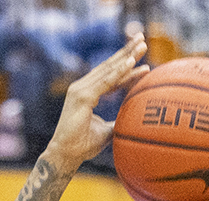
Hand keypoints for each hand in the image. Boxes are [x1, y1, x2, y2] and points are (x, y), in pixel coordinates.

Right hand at [43, 30, 148, 170]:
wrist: (66, 155)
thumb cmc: (83, 145)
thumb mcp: (107, 131)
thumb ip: (118, 122)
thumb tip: (133, 122)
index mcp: (87, 92)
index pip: (110, 75)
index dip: (125, 64)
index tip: (140, 54)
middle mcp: (82, 87)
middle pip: (109, 66)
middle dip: (126, 51)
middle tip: (142, 38)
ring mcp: (81, 90)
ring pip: (109, 70)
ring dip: (127, 56)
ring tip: (142, 45)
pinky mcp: (82, 96)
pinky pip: (105, 81)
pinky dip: (119, 71)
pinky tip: (131, 62)